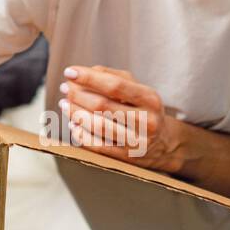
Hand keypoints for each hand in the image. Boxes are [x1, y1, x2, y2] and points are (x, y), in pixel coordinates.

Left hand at [58, 65, 179, 171]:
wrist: (164, 143)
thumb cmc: (143, 109)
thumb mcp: (137, 88)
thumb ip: (112, 76)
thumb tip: (84, 72)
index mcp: (150, 99)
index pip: (115, 86)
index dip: (89, 78)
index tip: (69, 72)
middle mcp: (147, 121)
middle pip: (103, 106)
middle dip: (78, 95)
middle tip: (65, 89)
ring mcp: (137, 142)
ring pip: (98, 126)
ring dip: (75, 113)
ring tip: (64, 104)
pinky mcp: (127, 158)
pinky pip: (98, 146)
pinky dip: (81, 134)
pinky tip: (73, 124)